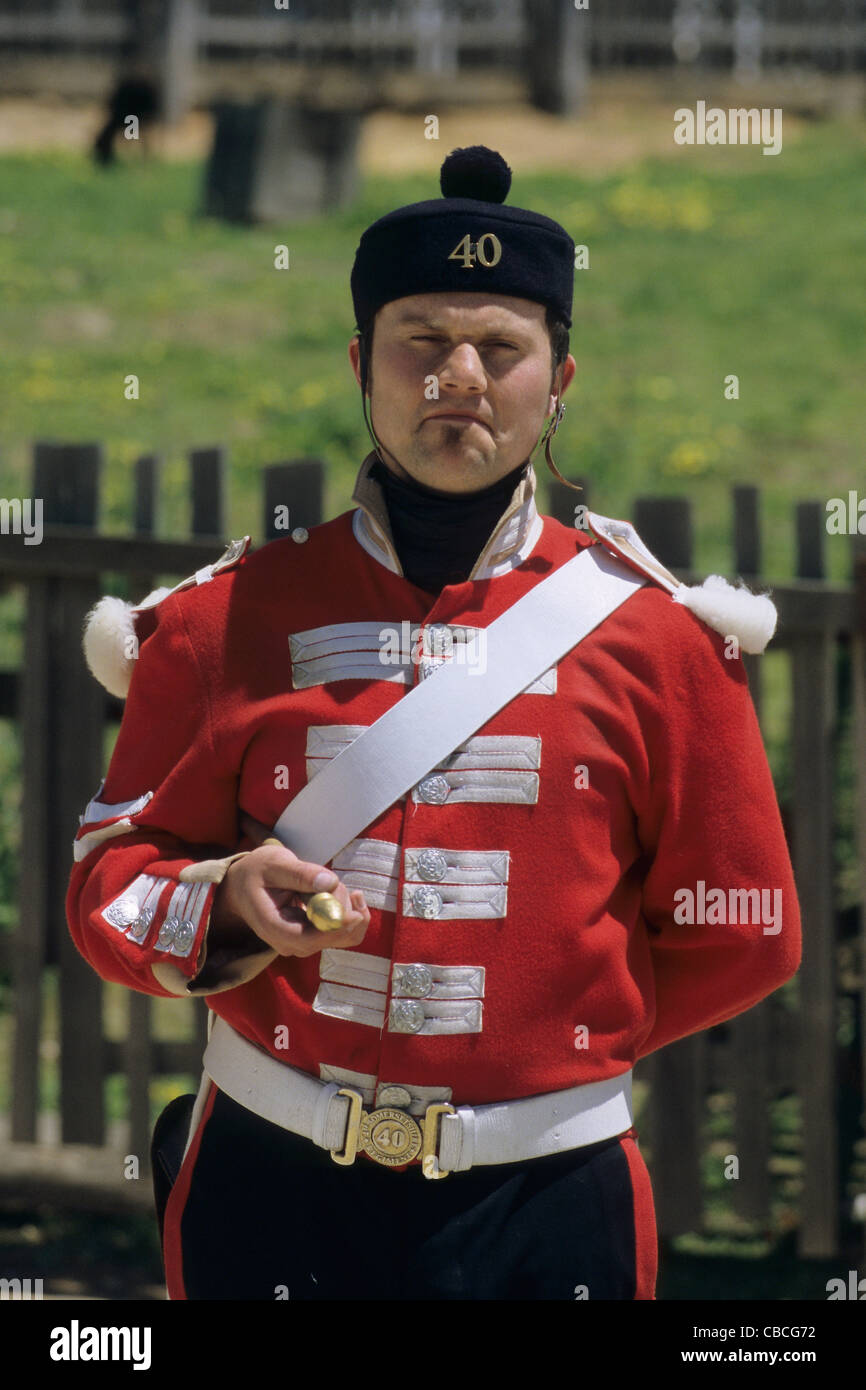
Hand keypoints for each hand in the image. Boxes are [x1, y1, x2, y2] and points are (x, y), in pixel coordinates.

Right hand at [211, 843, 369, 957]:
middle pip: (331, 938)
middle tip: (334, 880)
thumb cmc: (257, 872)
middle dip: (343, 907)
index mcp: (273, 927)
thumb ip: (300, 873)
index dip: (336, 928)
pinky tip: (341, 892)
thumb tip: (329, 883)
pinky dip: (349, 910)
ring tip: (326, 882)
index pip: (309, 939)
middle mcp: (289, 943)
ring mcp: (303, 942)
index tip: (357, 912)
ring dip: (344, 904)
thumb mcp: (274, 863)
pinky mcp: (314, 937)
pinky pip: (342, 931)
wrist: (243, 885)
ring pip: (342, 933)